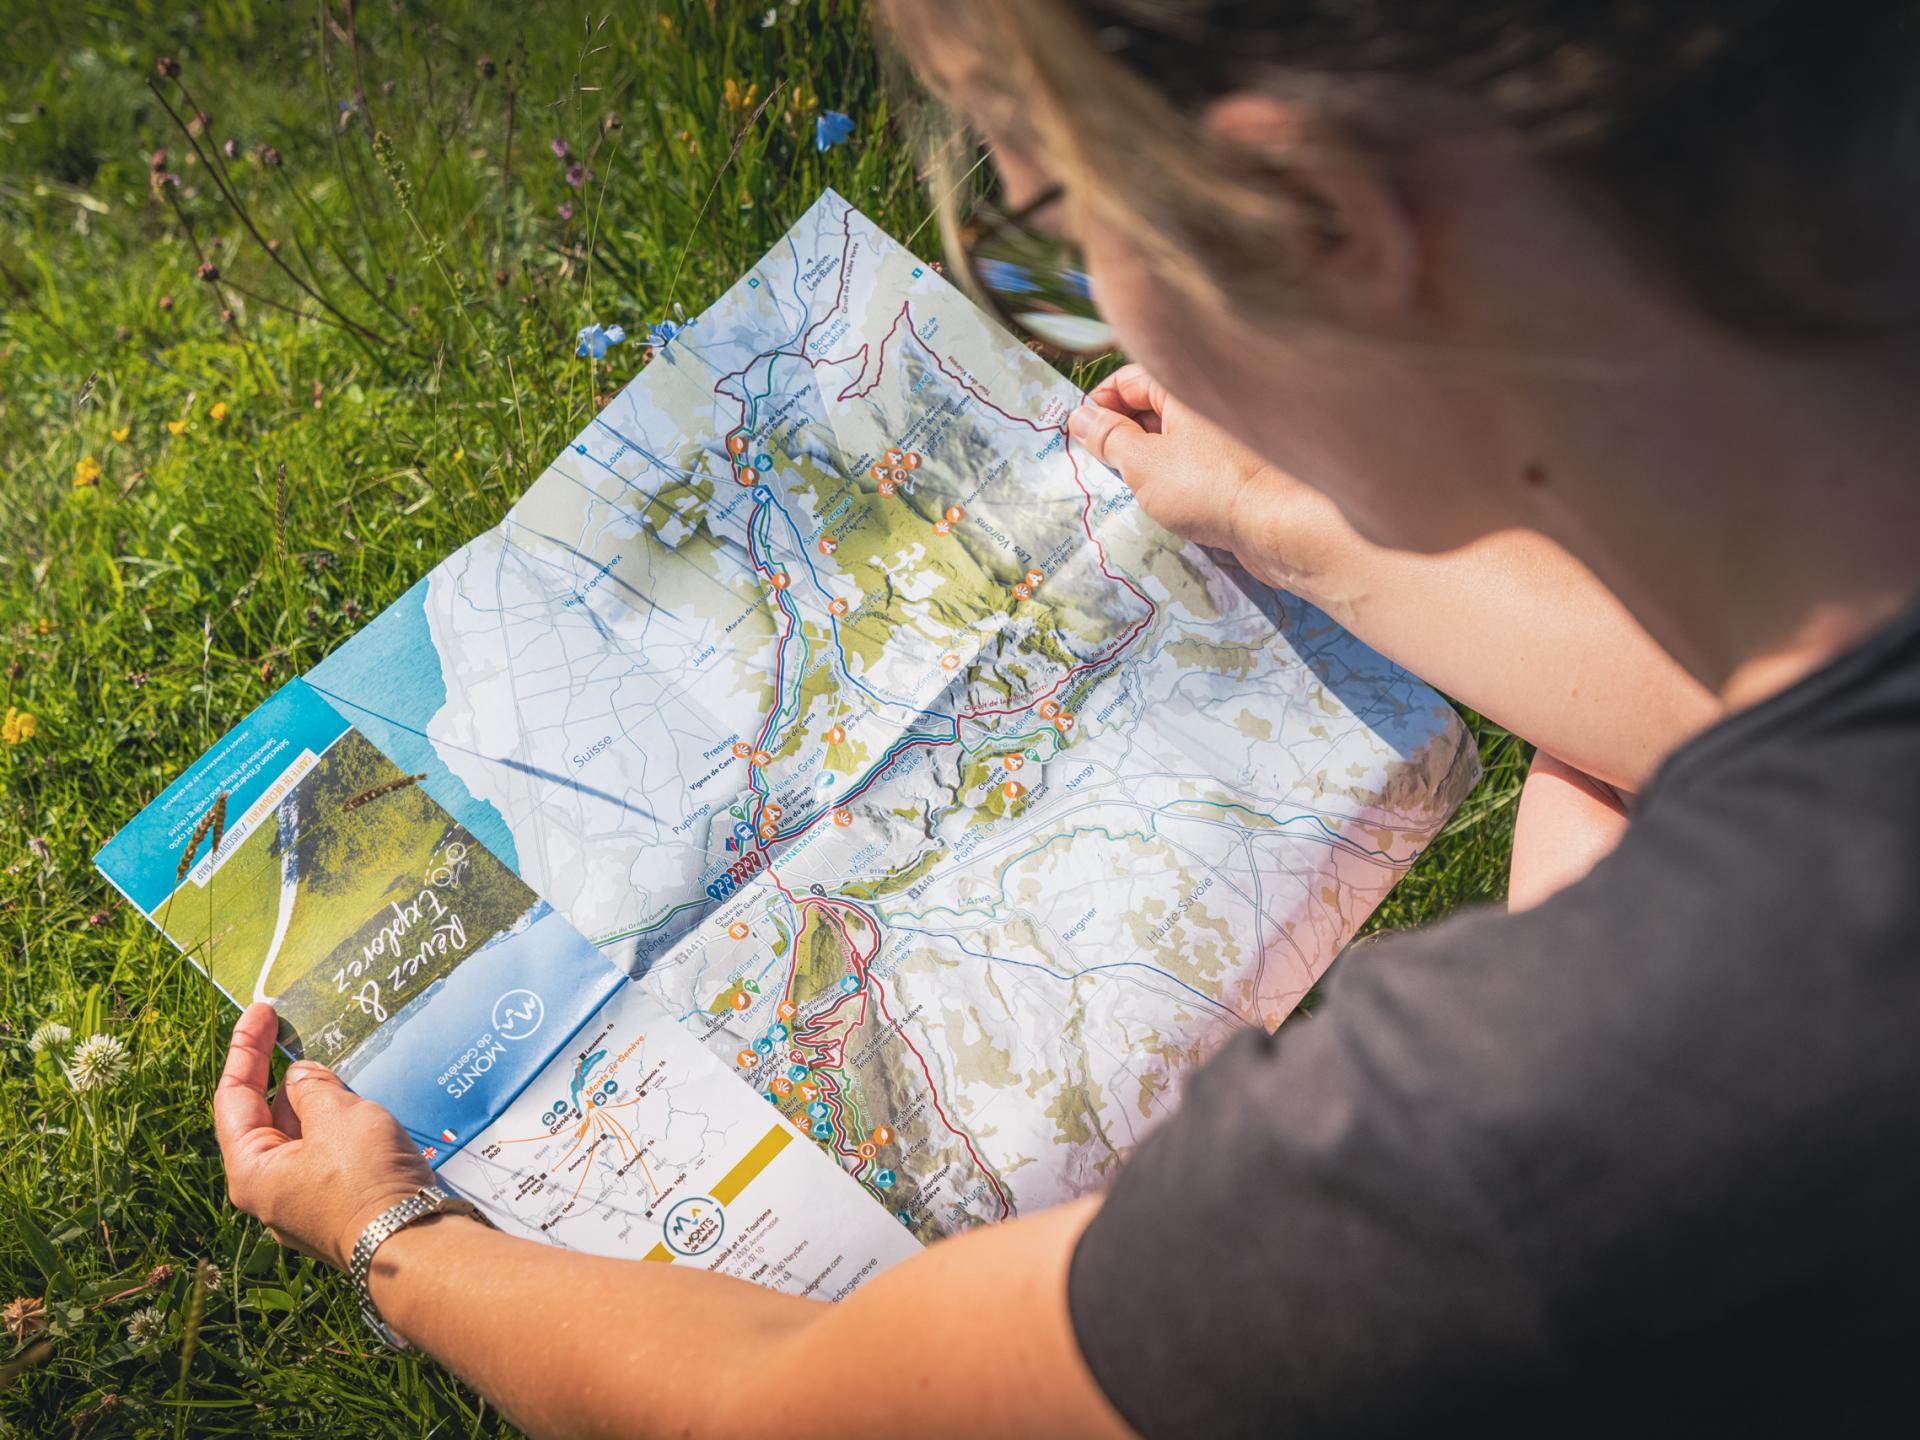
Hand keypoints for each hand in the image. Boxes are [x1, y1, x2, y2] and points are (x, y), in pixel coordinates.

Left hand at [214, 1002, 435, 1270]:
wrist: (414, 1242)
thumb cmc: (364, 1179)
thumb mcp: (336, 1116)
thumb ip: (312, 1087)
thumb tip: (301, 1077)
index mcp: (251, 1171)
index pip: (234, 1097)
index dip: (246, 1048)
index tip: (261, 1010)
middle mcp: (270, 1190)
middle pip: (264, 1118)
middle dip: (280, 1074)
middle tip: (294, 1030)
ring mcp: (304, 1201)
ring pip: (301, 1136)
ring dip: (314, 1099)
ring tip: (334, 1064)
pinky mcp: (338, 1205)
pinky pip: (328, 1154)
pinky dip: (336, 1123)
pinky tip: (357, 1104)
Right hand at [1067, 364, 1350, 599]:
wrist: (1277, 526)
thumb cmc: (1208, 488)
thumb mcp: (1142, 463)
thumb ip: (1107, 438)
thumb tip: (1079, 417)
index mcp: (1186, 387)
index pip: (1130, 380)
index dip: (1100, 405)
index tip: (1080, 435)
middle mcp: (1208, 404)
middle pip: (1151, 409)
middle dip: (1120, 436)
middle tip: (1096, 466)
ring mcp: (1223, 437)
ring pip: (1171, 440)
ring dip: (1144, 462)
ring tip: (1125, 489)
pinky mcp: (1235, 468)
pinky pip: (1192, 464)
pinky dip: (1171, 479)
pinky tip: (1159, 503)